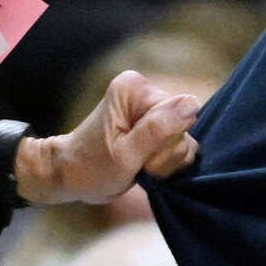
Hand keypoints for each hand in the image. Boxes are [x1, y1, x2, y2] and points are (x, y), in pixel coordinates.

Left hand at [18, 69, 199, 204]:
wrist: (73, 176)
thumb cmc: (92, 168)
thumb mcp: (125, 155)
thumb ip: (158, 129)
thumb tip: (192, 104)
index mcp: (135, 89)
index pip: (180, 113)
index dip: (166, 141)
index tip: (142, 156)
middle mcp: (145, 91)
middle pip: (183, 126)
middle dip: (164, 153)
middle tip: (138, 164)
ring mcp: (151, 107)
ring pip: (184, 138)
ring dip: (165, 160)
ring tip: (139, 166)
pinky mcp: (157, 123)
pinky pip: (180, 143)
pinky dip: (166, 161)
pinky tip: (146, 166)